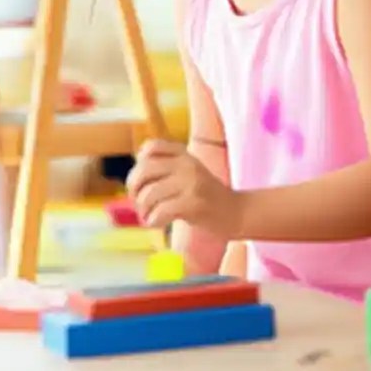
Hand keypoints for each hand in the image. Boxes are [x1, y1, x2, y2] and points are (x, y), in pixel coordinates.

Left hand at [127, 139, 244, 238]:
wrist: (237, 212)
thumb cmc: (205, 195)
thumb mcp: (188, 173)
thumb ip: (165, 169)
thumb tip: (132, 180)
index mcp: (183, 154)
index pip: (151, 147)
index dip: (138, 164)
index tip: (142, 181)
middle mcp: (186, 164)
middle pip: (143, 171)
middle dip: (133, 190)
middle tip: (138, 203)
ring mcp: (191, 183)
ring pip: (149, 194)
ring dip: (143, 210)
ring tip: (148, 216)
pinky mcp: (193, 203)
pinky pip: (160, 211)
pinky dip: (153, 220)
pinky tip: (157, 223)